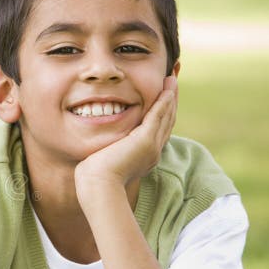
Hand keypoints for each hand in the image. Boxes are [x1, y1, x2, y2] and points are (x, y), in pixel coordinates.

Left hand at [75, 75, 177, 196]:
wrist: (98, 187)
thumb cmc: (95, 179)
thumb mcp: (105, 162)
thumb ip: (108, 152)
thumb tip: (101, 149)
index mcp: (145, 156)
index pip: (157, 130)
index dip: (162, 113)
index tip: (163, 97)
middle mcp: (153, 151)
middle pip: (167, 121)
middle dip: (170, 102)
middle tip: (172, 83)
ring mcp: (152, 146)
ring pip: (166, 117)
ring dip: (170, 97)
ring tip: (172, 80)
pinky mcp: (146, 141)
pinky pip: (158, 116)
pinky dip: (164, 102)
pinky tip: (166, 89)